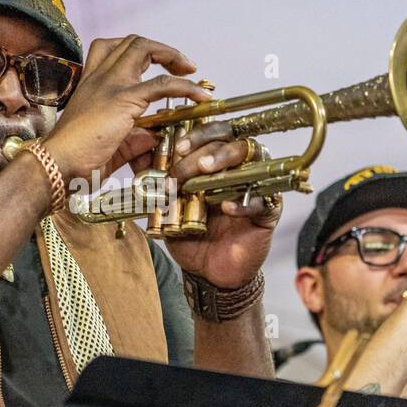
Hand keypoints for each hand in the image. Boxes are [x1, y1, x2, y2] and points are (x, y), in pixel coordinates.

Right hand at [42, 35, 208, 182]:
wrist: (56, 166)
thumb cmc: (73, 161)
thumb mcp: (108, 146)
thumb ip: (132, 140)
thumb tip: (154, 136)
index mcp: (89, 85)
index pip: (111, 49)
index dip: (138, 52)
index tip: (158, 66)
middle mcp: (98, 78)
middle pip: (131, 42)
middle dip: (161, 49)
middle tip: (182, 67)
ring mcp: (110, 86)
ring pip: (144, 49)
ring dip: (173, 56)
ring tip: (191, 72)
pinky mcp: (123, 100)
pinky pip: (162, 85)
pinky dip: (186, 87)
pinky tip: (200, 96)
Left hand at [157, 124, 279, 288]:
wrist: (209, 271)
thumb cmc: (192, 235)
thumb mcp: (168, 205)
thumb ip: (157, 180)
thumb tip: (137, 153)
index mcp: (219, 162)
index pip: (215, 135)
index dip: (198, 135)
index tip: (177, 147)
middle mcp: (241, 169)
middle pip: (234, 143)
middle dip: (208, 150)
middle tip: (187, 166)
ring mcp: (257, 188)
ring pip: (254, 160)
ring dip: (227, 162)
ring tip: (206, 171)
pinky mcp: (268, 213)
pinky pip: (262, 202)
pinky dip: (243, 203)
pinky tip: (225, 207)